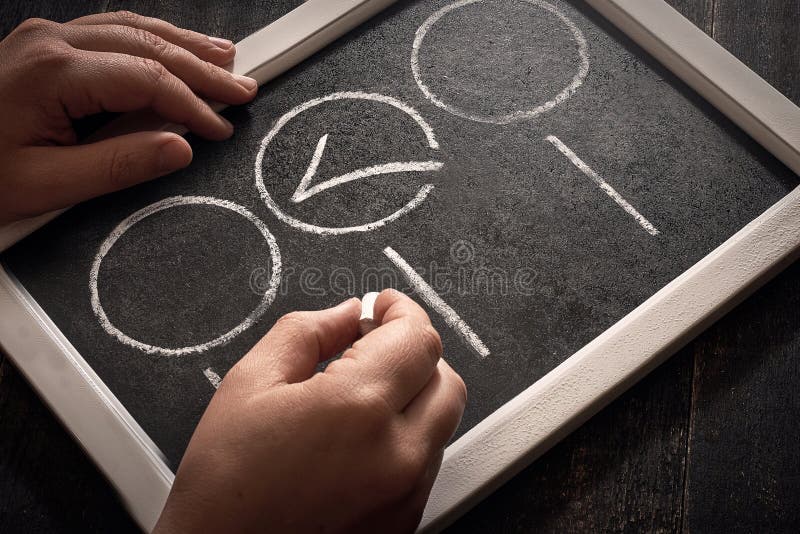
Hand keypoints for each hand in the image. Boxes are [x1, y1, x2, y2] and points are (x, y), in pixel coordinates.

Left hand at [0, 11, 257, 223]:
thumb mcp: (48, 184)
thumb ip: (119, 164)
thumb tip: (179, 146)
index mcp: (55, 72)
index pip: (148, 80)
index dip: (194, 104)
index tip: (221, 128)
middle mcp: (53, 43)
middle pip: (149, 46)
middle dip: (203, 68)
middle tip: (242, 87)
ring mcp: (48, 39)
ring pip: (135, 29)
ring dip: (185, 45)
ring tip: (225, 58)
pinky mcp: (46, 46)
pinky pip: (114, 31)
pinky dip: (154, 39)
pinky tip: (176, 45)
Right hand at [154, 290, 467, 532]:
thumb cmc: (224, 488)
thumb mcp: (249, 384)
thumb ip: (306, 332)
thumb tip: (345, 313)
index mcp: (356, 408)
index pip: (419, 338)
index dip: (401, 310)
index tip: (382, 306)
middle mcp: (396, 454)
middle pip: (445, 376)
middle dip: (413, 349)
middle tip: (373, 344)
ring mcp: (406, 492)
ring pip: (442, 419)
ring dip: (415, 393)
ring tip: (361, 393)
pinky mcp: (406, 519)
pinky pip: (428, 460)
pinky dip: (409, 435)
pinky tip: (361, 437)